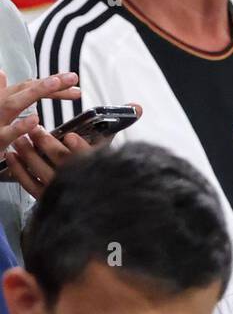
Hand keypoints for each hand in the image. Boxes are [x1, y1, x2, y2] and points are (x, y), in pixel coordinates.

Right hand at [0, 68, 80, 151]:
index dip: (52, 84)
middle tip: (73, 77)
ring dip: (35, 92)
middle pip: (26, 89)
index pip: (30, 86)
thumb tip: (0, 73)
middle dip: (49, 83)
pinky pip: (9, 133)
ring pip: (15, 103)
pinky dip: (21, 126)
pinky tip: (36, 120)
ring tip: (55, 84)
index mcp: (4, 98)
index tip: (75, 84)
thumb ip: (0, 92)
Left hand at [4, 99, 143, 198]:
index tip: (71, 136)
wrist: (97, 207)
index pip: (90, 161)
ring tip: (22, 139)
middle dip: (48, 145)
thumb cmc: (101, 170)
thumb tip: (138, 107)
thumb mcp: (111, 148)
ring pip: (43, 174)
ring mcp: (63, 194)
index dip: (80, 149)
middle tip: (37, 129)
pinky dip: (19, 171)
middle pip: (63, 164)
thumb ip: (124, 125)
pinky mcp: (47, 201)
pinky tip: (13, 156)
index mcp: (98, 171)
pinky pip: (30, 186)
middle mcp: (80, 184)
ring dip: (30, 155)